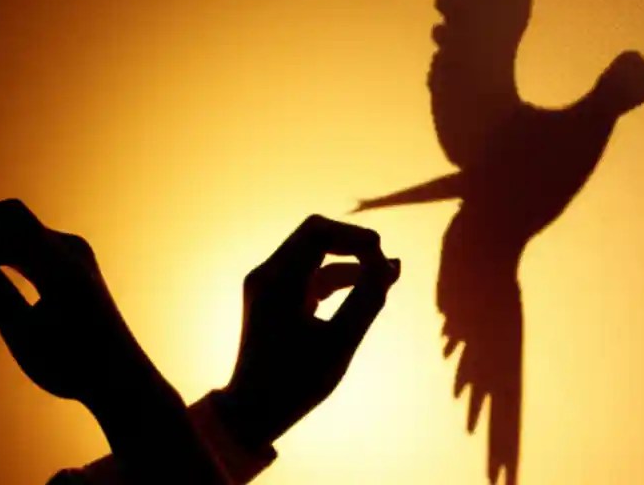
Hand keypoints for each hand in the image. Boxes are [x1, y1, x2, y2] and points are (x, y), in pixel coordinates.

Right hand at [0, 199, 153, 406]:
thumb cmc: (71, 363)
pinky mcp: (74, 266)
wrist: (120, 378)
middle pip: (12, 219)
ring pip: (21, 232)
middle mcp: (70, 249)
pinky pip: (32, 246)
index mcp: (59, 263)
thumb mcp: (21, 332)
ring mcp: (75, 255)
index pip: (4, 221)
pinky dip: (2, 249)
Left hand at [214, 215, 399, 448]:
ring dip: (348, 261)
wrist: (252, 412)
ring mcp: (266, 285)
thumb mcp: (340, 342)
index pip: (319, 232)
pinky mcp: (272, 298)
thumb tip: (391, 266)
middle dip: (353, 244)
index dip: (357, 238)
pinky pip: (307, 275)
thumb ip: (367, 301)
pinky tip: (363, 287)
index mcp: (278, 280)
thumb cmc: (295, 382)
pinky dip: (335, 278)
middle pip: (314, 235)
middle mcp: (267, 274)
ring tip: (387, 275)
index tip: (385, 263)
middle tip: (386, 262)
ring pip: (312, 255)